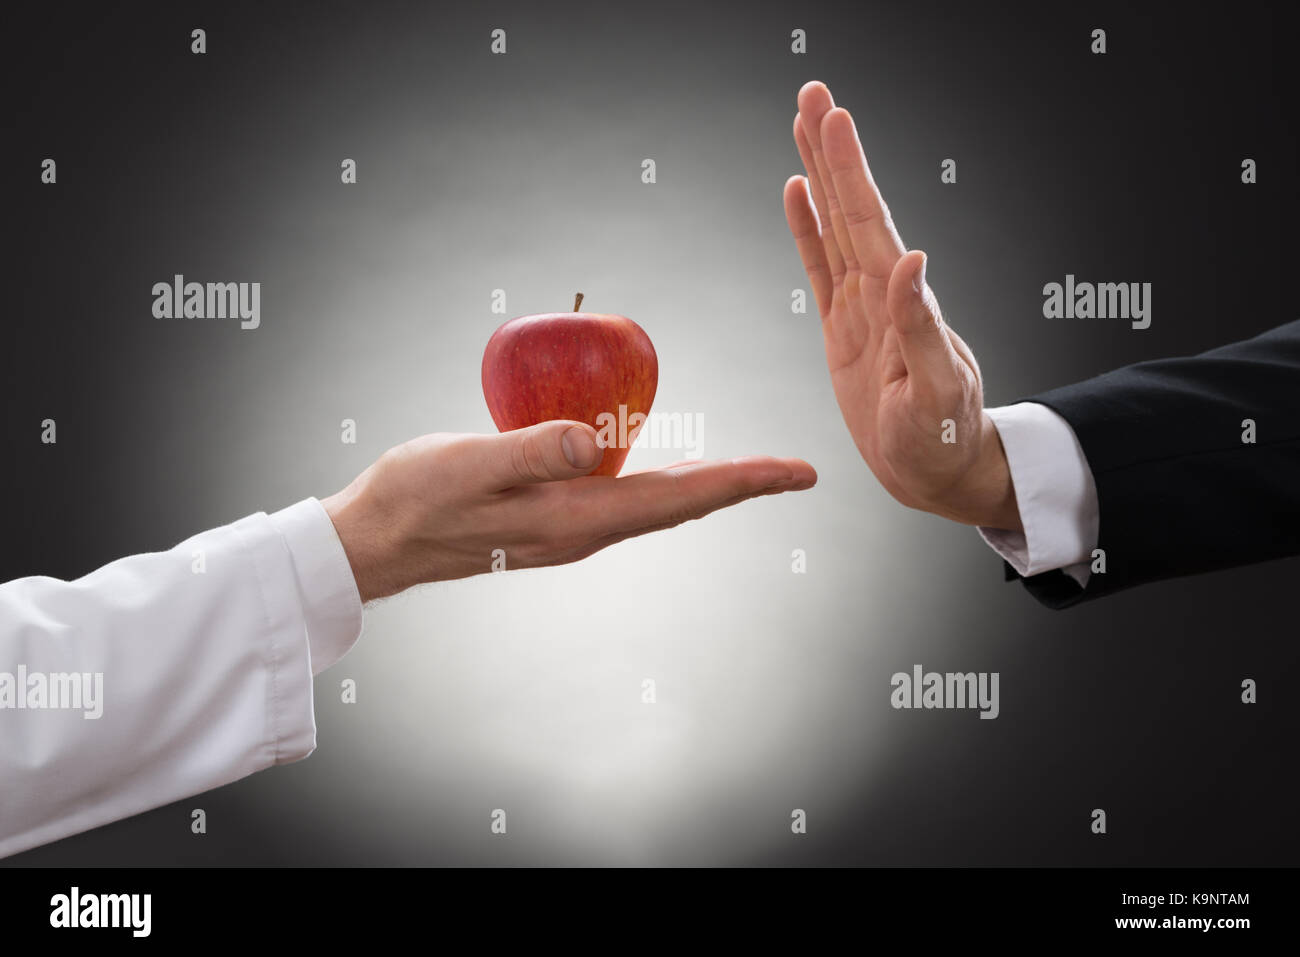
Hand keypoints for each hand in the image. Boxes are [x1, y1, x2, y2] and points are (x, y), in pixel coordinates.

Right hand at [322, 420, 816, 601]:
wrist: (378, 541)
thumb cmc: (416, 498)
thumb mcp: (468, 466)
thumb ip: (531, 450)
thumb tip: (592, 440)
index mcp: (574, 519)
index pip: (678, 497)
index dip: (740, 482)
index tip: (794, 472)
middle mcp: (584, 531)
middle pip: (681, 505)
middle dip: (740, 486)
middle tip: (794, 472)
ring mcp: (570, 530)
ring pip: (658, 505)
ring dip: (708, 487)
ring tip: (750, 472)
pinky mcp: (552, 520)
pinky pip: (626, 499)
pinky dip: (665, 484)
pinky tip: (670, 471)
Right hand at [782, 81, 1019, 531]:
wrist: (939, 472)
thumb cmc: (945, 440)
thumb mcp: (937, 392)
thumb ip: (923, 328)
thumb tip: (912, 263)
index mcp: (902, 302)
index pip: (870, 220)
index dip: (850, 169)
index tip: (835, 118)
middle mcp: (882, 293)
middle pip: (851, 207)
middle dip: (833, 151)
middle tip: (813, 95)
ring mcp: (861, 308)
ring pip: (835, 226)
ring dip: (820, 176)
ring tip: (804, 127)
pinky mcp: (844, 331)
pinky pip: (820, 269)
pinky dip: (808, 229)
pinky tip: (798, 195)